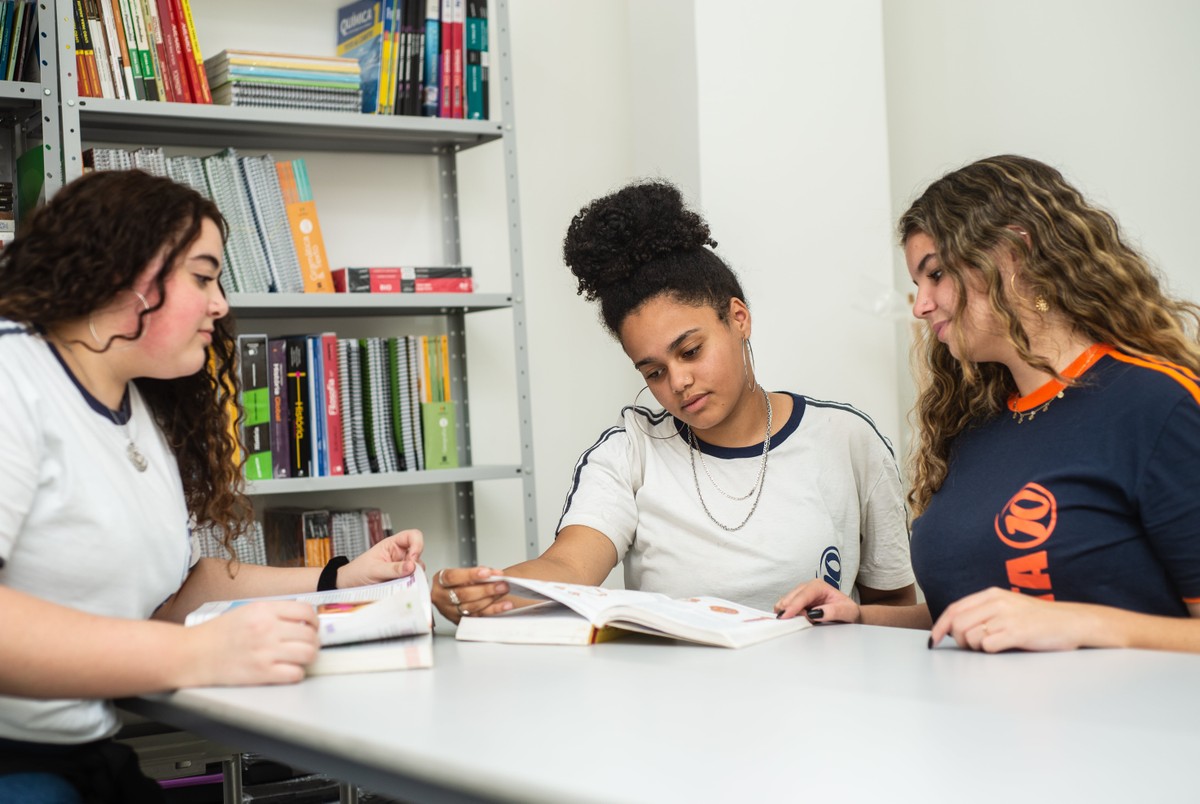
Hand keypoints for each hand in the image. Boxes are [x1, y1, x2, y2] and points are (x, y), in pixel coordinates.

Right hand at [186, 601, 318, 685]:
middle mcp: (267, 628)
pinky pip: (295, 674)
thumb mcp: (246, 612)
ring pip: (308, 654)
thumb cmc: (216, 635)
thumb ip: (273, 613)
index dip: (314, 621)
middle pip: (310, 634)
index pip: (306, 611)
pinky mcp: (261, 673)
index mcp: (264, 610)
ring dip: (308, 657)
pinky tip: (287, 671)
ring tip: (299, 658)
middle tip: (307, 645)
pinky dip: (296, 673)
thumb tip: (301, 619)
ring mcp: (265, 651)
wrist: (192, 654)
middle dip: (313, 641)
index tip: (312, 627)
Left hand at [338, 529, 424, 587]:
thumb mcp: (374, 569)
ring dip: (414, 577)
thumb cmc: (357, 572)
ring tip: (402, 584)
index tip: (413, 558)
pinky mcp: (402, 581)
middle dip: (416, 565)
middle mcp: (400, 555)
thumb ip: (394, 568)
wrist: (348, 587)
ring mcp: (402, 568)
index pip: (413, 536)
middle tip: (408, 575)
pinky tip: (403, 589)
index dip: (417, 544)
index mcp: (392, 545)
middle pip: (418, 554)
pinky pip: (413, 581)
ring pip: (418, 570)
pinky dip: (412, 586)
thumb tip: (412, 566)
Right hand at [432, 566, 510, 623]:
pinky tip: (504, 605)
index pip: (453, 577)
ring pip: (471, 607)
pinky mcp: (460, 621)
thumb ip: (476, 573)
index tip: (487, 573)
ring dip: (491, 598)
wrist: (452, 595)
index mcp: (439, 582)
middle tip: (502, 583)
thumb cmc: (457, 583)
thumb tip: (494, 574)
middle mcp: (441, 597)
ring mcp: (449, 611)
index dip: (471, 575)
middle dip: (486, 589)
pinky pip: (478, 616)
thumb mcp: (462, 573)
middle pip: (463, 594)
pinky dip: (493, 610)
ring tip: (504, 591)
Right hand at [774, 579, 860, 623]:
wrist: (848, 613)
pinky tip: (792, 620)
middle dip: (789, 611)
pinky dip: (787, 614)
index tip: (785, 616)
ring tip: (798, 622)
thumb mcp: (847, 611)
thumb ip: (833, 612)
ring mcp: (802, 593)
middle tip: (796, 624)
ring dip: (788, 613)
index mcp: (819, 586)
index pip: (803, 595)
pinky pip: (786, 606)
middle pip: (790, 597)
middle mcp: (808, 586)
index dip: (793, 606)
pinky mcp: (798, 600)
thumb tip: (816, 613)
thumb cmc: (848, 610)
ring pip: (786, 602)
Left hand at [929, 587, 1100, 651]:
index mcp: (992, 595)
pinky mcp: (1017, 632)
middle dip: (958, 640)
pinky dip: (990, 651)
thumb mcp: (1009, 607)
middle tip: (972, 647)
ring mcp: (1006, 617)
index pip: (955, 608)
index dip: (940, 625)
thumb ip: (985, 612)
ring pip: (970, 636)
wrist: (1072, 622)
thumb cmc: (1039, 619)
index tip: (933, 639)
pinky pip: (987, 646)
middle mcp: (997, 603)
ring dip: (975, 647)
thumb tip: (957, 627)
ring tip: (993, 646)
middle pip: (957, 624)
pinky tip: (1003, 648)